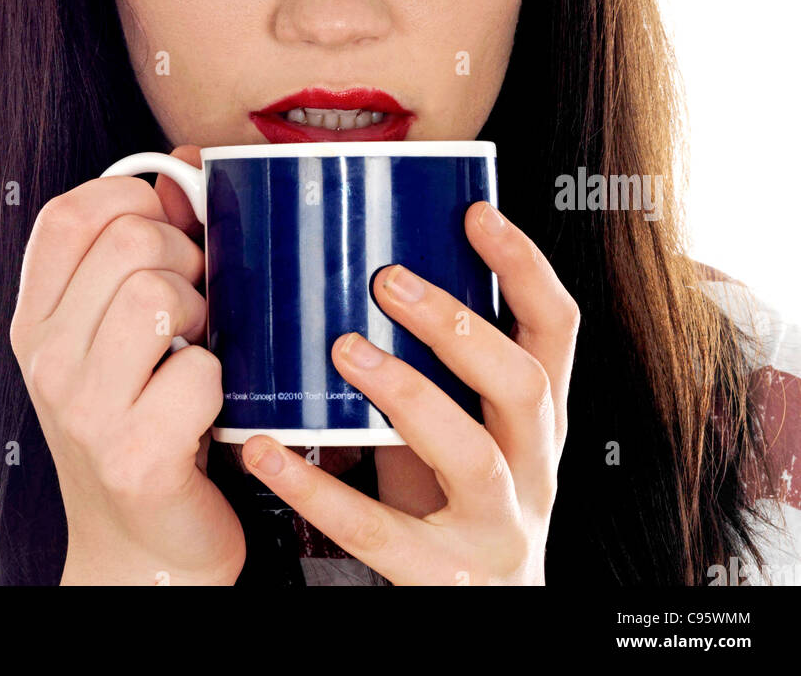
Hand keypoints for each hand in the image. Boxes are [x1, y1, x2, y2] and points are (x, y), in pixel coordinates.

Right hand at [10, 147, 245, 585]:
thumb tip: (184, 165)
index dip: (132, 197)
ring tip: (195, 352)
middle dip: (184, 260)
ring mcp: (83, 410)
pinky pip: (200, 369)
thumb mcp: (124, 333)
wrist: (145, 551)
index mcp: (37, 320)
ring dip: (202, 317)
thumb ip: (146, 247)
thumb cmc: (146, 423)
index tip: (168, 228)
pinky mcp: (133, 457)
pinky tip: (204, 408)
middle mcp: (45, 360)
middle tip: (192, 308)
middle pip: (129, 241)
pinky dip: (220, 382)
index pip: (69, 213)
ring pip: (159, 294)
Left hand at [241, 200, 578, 585]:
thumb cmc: (456, 500)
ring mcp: (498, 527)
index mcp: (539, 419)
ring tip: (345, 350)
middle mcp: (534, 468)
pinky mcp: (445, 578)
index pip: (557, 329)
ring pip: (470, 453)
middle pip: (523, 385)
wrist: (480, 611)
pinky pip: (380, 533)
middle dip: (457, 324)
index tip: (475, 212)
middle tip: (387, 279)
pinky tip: (268, 453)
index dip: (524, 266)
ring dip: (407, 392)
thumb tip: (361, 267)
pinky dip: (319, 490)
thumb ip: (437, 363)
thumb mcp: (467, 423)